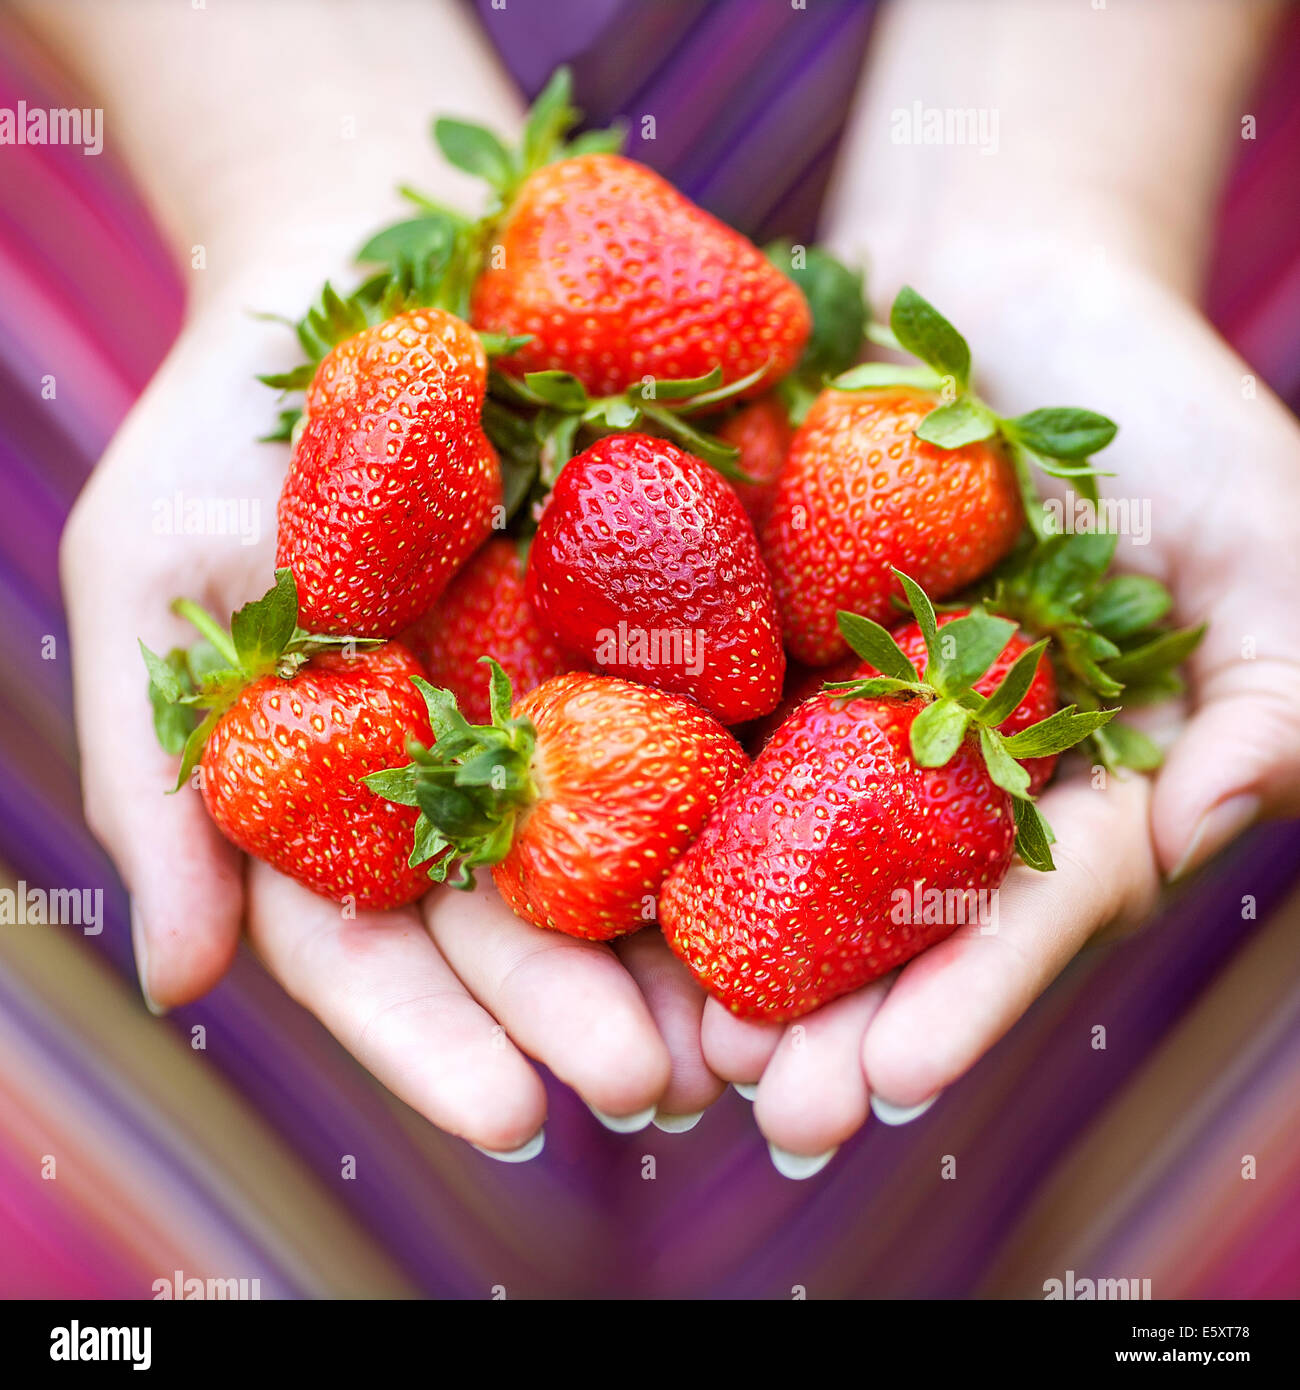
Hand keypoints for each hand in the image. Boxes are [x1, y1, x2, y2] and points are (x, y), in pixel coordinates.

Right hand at [61, 283, 722, 1152]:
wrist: (365, 256)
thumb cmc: (227, 428)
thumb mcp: (152, 584)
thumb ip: (162, 782)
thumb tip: (178, 987)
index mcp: (365, 802)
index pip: (396, 953)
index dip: (445, 1041)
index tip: (510, 1121)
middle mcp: (490, 774)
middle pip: (545, 922)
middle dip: (600, 1009)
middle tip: (667, 1088)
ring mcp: (596, 697)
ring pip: (654, 843)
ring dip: (714, 940)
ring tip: (772, 1024)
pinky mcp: (689, 609)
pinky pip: (744, 698)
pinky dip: (793, 776)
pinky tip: (852, 846)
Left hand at [699, 249, 1299, 1170]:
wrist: (995, 272)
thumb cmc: (1146, 396)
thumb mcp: (1259, 530)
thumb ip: (1268, 688)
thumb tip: (1209, 817)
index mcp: (1062, 776)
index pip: (1022, 912)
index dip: (969, 999)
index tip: (894, 1082)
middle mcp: (937, 772)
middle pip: (883, 923)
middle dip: (829, 1022)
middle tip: (762, 1105)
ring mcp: (830, 714)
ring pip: (774, 857)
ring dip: (724, 957)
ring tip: (665, 1049)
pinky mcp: (737, 641)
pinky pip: (682, 728)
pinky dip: (636, 803)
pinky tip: (582, 879)